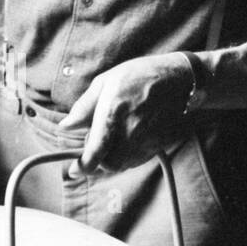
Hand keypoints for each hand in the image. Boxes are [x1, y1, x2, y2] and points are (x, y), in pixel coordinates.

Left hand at [57, 54, 191, 172]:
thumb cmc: (140, 75)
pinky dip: (128, 156)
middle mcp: (130, 132)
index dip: (83, 166)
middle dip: (99, 160)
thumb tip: (66, 126)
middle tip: (97, 144)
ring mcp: (146, 140)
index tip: (74, 170)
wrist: (180, 80)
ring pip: (124, 164)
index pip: (95, 152)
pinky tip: (127, 140)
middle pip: (109, 165)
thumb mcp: (105, 82)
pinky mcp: (157, 144)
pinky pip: (138, 159)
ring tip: (113, 139)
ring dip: (114, 158)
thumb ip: (84, 107)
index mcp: (112, 114)